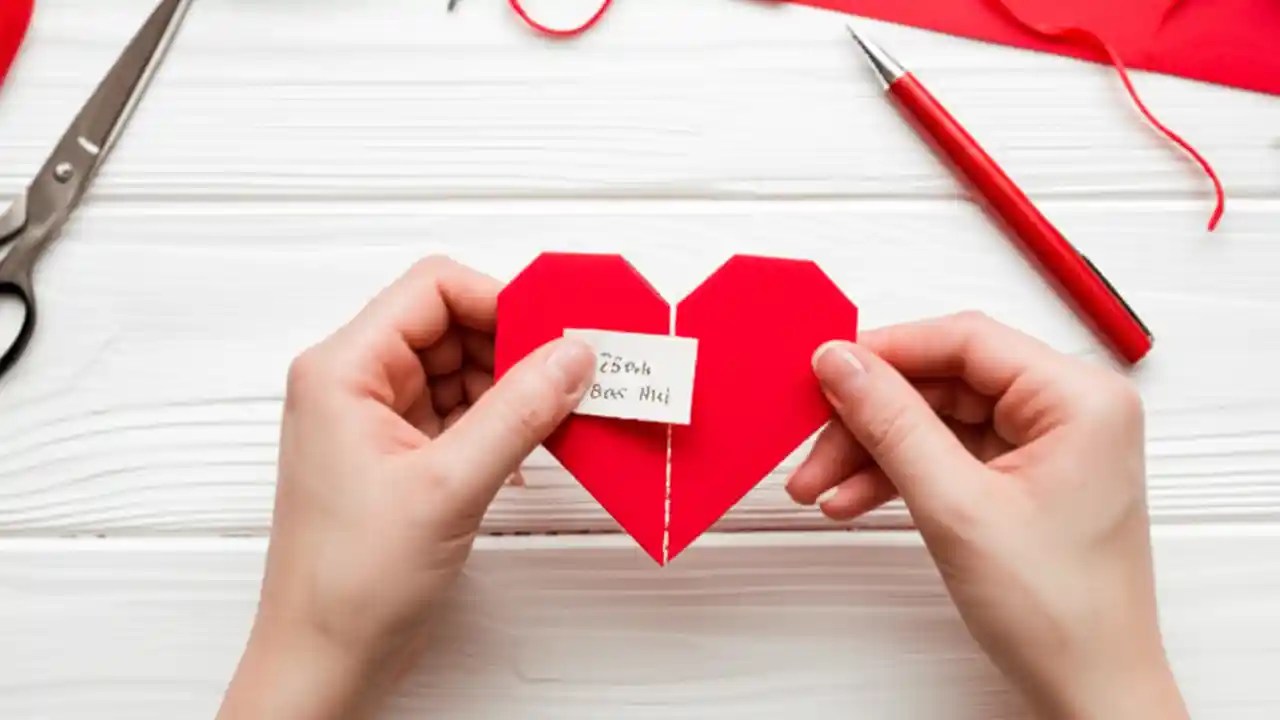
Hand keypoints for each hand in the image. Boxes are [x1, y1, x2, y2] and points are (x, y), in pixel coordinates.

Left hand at [218, 257, 594, 719]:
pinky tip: (532, 447)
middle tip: (573, 372)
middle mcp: (354, 385)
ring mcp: (377, 422)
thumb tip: (569, 356)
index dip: (500, 301)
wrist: (325, 660)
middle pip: (451, 325)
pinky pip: (461, 412)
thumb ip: (518, 412)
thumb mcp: (449, 486)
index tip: (555, 332)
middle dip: (515, 346)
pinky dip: (501, 422)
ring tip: (560, 412)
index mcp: (342, 371)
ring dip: (513, 387)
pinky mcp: (400, 456)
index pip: (433, 289)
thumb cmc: (348, 585)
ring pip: (462, 369)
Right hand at [788, 312, 1186, 719]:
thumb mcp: (957, 507)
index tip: (825, 369)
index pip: (965, 341)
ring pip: (937, 420)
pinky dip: (898, 475)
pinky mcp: (1024, 479)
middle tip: (812, 444)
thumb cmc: (1063, 615)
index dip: (887, 351)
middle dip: (869, 417)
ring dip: (874, 450)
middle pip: (944, 381)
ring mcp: (1049, 447)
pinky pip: (947, 454)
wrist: (1089, 693)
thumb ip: (892, 423)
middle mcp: (1071, 412)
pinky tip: (854, 498)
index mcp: (1081, 400)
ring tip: (822, 486)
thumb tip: (842, 363)